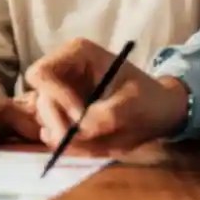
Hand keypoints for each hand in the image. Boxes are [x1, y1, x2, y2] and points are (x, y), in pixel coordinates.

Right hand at [25, 39, 187, 152]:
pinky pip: (54, 134)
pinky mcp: (63, 116)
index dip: (56, 97)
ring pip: (45, 120)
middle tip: (82, 140)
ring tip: (96, 140)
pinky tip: (92, 142)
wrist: (159, 112)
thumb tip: (80, 129)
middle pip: (40, 100)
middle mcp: (62, 72)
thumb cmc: (149, 99)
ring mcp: (60, 95)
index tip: (79, 118)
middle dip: (59, 124)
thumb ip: (107, 116)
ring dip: (67, 137)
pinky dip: (71, 144)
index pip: (42, 74)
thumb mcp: (134, 105)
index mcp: (76, 54)